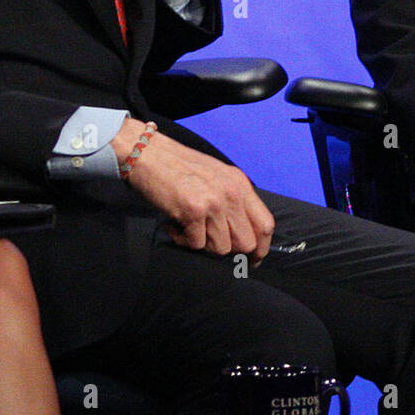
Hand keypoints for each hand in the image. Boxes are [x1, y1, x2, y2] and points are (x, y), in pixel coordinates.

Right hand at [113, 120, 273, 260]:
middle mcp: (232, 193)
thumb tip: (243, 236)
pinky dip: (183, 241)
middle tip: (208, 242)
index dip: (261, 248)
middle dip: (228, 250)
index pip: (265, 224)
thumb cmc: (180, 168)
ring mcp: (214, 202)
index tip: (252, 260)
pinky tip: (174, 226)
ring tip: (188, 229)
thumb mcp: (218, 177)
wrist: (149, 154)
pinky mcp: (193, 211)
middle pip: (246, 243)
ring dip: (203, 245)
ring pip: (221, 248)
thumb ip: (233, 201)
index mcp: (241, 184)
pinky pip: (196, 245)